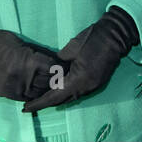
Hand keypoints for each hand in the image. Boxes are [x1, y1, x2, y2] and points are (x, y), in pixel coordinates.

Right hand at [0, 21, 58, 101]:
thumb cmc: (0, 41)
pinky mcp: (7, 94)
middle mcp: (23, 78)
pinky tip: (36, 87)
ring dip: (45, 88)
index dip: (60, 67)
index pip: (53, 69)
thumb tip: (54, 60)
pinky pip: (26, 98)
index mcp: (28, 62)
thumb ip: (37, 54)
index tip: (64, 65)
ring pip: (39, 93)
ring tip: (49, 82)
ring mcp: (14, 88)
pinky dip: (33, 93)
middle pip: (48, 83)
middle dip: (55, 78)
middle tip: (60, 75)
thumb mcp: (22, 44)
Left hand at [22, 8, 138, 112]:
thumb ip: (58, 63)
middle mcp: (87, 87)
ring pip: (71, 97)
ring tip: (41, 99)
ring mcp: (94, 86)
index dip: (40, 103)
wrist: (115, 34)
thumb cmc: (92, 37)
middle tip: (29, 105)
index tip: (26, 108)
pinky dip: (67, 93)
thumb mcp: (71, 48)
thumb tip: (50, 71)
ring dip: (57, 98)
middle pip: (63, 100)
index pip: (56, 96)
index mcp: (80, 79)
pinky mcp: (97, 82)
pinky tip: (58, 90)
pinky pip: (78, 92)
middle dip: (46, 103)